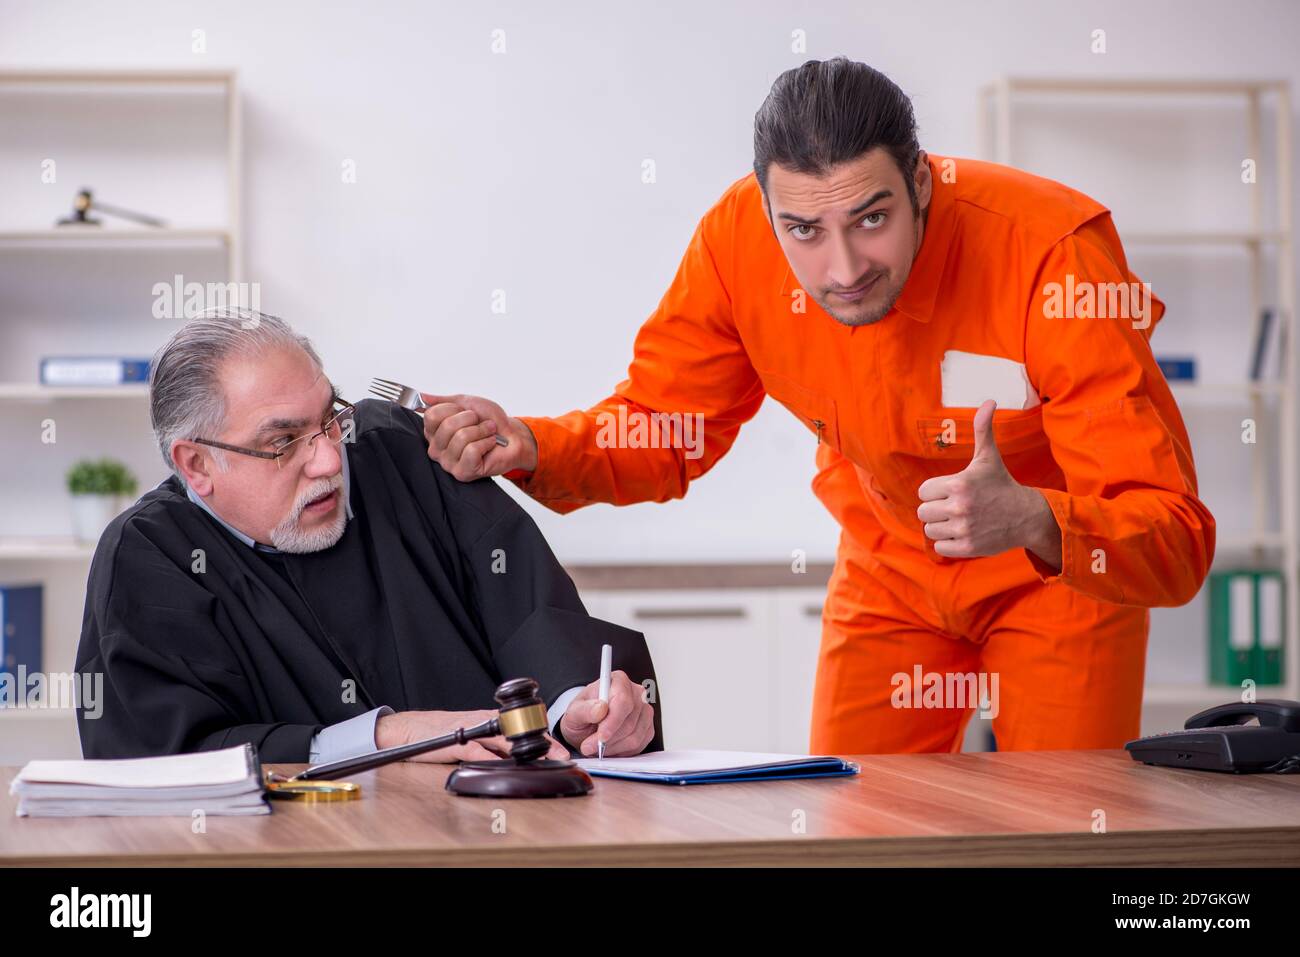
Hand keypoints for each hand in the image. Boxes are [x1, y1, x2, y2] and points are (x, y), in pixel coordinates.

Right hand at [374, 709, 567, 762]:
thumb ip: (493, 745)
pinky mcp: (456, 743)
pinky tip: (504, 765)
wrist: (412, 729)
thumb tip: (517, 759)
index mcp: (491, 721)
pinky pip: (477, 751)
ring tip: (543, 759)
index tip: (561, 751)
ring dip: (524, 751)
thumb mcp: (473, 736)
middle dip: (542, 745)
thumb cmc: (443, 734)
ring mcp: (472, 732)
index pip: (523, 729)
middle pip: (519, 733)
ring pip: (503, 739)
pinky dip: (491, 758)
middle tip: (561, 756)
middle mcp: (485, 723)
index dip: (544, 739)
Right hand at [420, 392, 538, 481]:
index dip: (453, 408)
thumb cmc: (489, 421)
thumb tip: (423, 396)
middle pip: (447, 426)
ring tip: (488, 433)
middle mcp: (436, 449)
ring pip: (461, 437)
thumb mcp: (466, 403)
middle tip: (480, 422)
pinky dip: (486, 443)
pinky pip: (472, 451)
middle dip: (471, 419)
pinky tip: (490, 445)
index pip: (432, 415)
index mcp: (433, 432)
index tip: (465, 411)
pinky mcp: (462, 473)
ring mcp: (448, 463)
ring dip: (482, 430)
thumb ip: (442, 401)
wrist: (512, 436)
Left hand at [559, 670, 654, 757]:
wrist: (587, 725)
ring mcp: (644, 711)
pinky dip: (621, 751)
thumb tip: (600, 708)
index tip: (601, 737)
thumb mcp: (574, 712)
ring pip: (634, 737)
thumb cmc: (583, 714)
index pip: (623, 701)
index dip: (613, 721)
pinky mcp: (648, 728)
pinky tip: (609, 747)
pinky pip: (639, 746)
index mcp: (618, 681)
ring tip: (597, 748)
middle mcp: (636, 693)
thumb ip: (585, 710)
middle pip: (629, 722)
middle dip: (608, 740)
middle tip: (589, 747)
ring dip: (613, 747)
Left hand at [916, 399, 1060, 565]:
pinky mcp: (967, 547)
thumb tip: (989, 401)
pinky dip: (947, 543)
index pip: (923, 491)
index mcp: (959, 483)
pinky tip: (961, 533)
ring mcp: (963, 528)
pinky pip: (939, 547)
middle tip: (953, 507)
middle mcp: (959, 507)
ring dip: (940, 526)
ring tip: (957, 520)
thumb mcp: (989, 457)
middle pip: (923, 512)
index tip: (950, 491)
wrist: (1027, 516)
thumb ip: (983, 430)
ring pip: (929, 530)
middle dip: (935, 509)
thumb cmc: (1001, 484)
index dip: (934, 491)